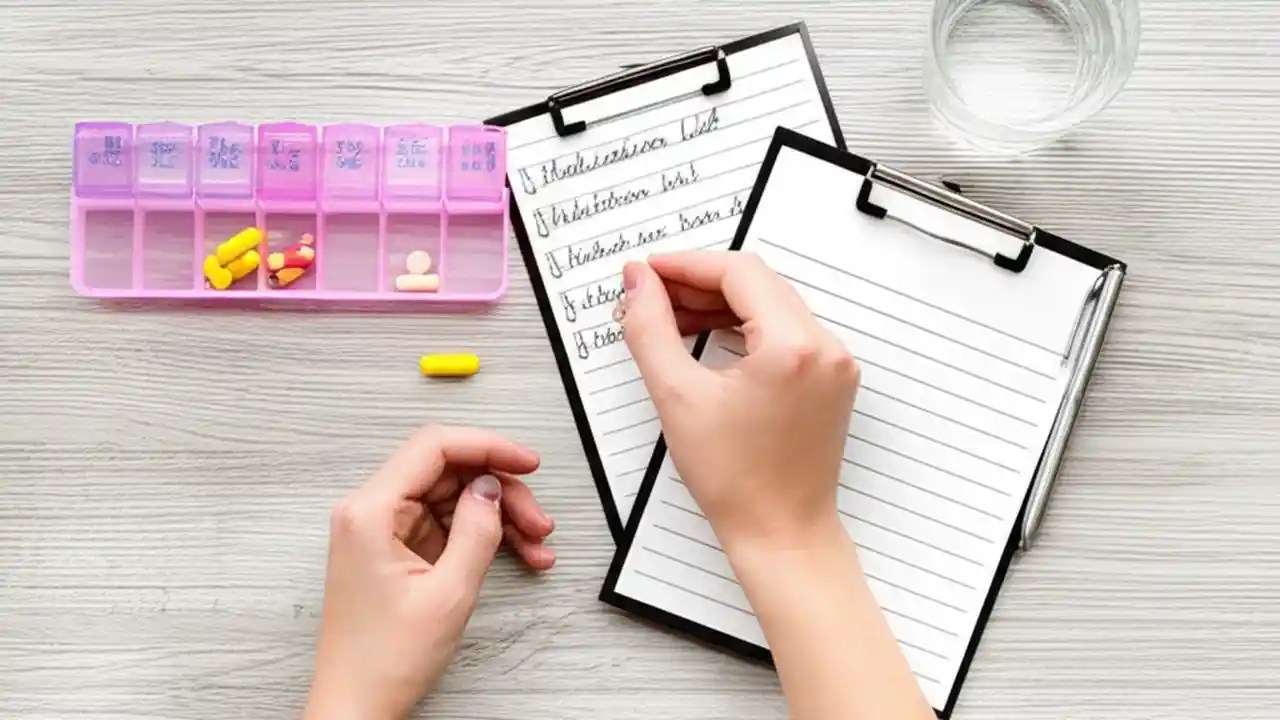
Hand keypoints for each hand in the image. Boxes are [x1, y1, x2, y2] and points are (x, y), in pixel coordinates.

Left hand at [305, 426, 555, 719]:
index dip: (487, 446)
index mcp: (370, 512)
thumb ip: (476, 531)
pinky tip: (517, 553)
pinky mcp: (395, 549)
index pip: (434, 447)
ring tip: (535, 545)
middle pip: (448, 472)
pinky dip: (482, 536)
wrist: (357, 705)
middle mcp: (370, 512)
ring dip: (499, 516)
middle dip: (501, 491)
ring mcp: (382, 531)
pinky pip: (447, 525)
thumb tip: (491, 488)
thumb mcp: (448, 593)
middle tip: (538, 521)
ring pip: (454, 498)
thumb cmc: (384, 660)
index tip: (526, 461)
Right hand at [621, 252, 858, 555]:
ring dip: (722, 305)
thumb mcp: (677, 397)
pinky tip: (709, 338)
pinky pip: (787, 332)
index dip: (686, 265)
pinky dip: (747, 328)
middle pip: (757, 284)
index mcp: (793, 346)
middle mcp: (825, 347)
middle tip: (652, 296)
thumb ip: (650, 329)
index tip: (649, 272)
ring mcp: (834, 364)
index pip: (738, 273)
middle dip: (700, 283)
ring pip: (772, 306)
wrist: (781, 534)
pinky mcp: (831, 380)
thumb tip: (639, 283)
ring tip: (672, 319)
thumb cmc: (738, 482)